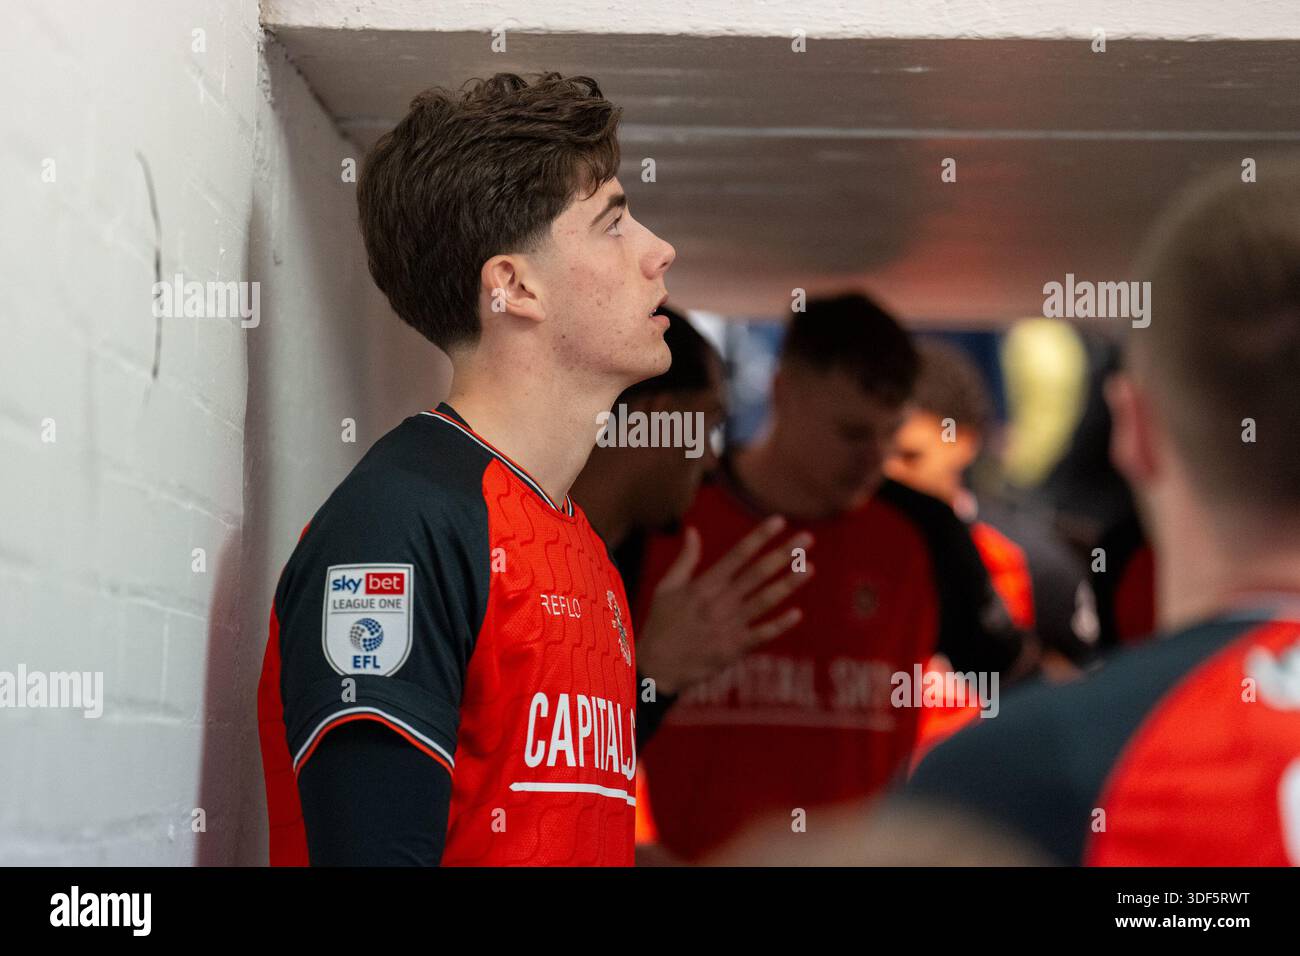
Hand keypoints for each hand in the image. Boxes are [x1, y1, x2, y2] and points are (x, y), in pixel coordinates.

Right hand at [636, 515, 814, 697]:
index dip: (759, 537)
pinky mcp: (733, 649)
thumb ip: (685, 559)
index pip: (737, 554)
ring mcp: (727, 626)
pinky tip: (797, 613)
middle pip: (756, 573)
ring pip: (763, 601)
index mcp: (703, 585)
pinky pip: (760, 635)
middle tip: (807, 539)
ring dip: (788, 584)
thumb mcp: (666, 588)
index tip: (780, 521)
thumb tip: (692, 530)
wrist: (655, 668)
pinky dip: (779, 625)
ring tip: (809, 568)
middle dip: (783, 554)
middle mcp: (718, 602)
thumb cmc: (660, 625)